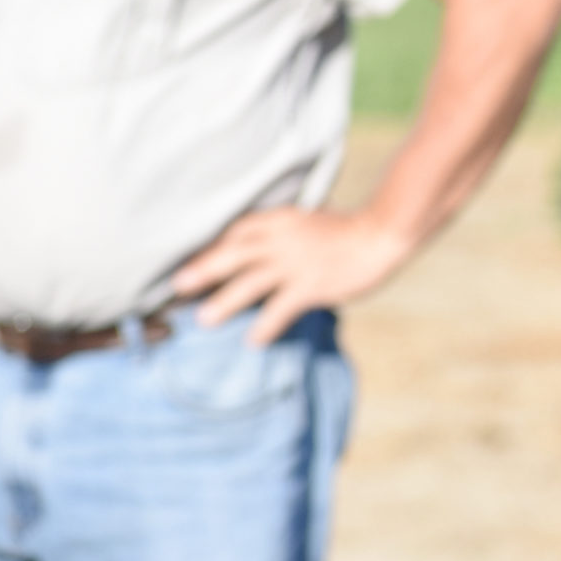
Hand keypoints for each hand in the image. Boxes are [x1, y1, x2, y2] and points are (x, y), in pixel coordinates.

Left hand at [172, 207, 417, 345]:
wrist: (381, 235)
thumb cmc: (349, 229)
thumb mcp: (310, 220)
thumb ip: (285, 231)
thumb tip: (263, 245)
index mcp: (281, 219)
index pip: (237, 232)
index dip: (212, 247)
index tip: (193, 261)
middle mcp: (282, 240)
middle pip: (233, 255)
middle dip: (204, 270)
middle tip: (178, 285)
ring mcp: (295, 263)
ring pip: (249, 284)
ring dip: (224, 303)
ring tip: (205, 321)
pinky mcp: (310, 285)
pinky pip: (279, 309)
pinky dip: (265, 326)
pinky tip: (254, 340)